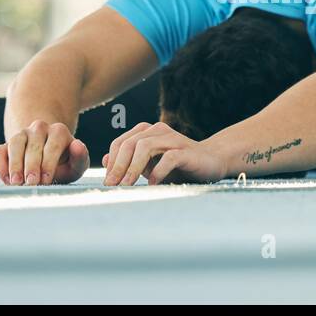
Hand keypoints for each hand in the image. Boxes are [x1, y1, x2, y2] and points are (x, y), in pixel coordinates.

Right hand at [0, 120, 88, 185]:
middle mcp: (39, 128)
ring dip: (15, 164)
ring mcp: (21, 135)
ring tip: (16, 182)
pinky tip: (6, 180)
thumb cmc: (64, 164)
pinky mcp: (5, 145)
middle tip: (31, 182)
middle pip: (33, 145)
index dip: (49, 163)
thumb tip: (77, 144)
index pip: (53, 145)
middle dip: (32, 165)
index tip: (46, 180)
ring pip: (15, 144)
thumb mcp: (76, 165)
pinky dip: (0, 165)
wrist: (46, 160)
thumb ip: (80, 158)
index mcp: (59, 131)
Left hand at [102, 121, 226, 185]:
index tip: (108, 182)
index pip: (120, 143)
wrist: (211, 162)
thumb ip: (129, 162)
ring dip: (133, 167)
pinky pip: (169, 157)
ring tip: (128, 184)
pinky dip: (158, 171)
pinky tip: (152, 184)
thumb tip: (104, 161)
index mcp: (147, 132)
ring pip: (145, 146)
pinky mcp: (187, 151)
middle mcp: (158, 131)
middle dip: (119, 165)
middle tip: (113, 185)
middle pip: (130, 143)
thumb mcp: (149, 165)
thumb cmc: (178, 166)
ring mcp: (173, 139)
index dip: (111, 162)